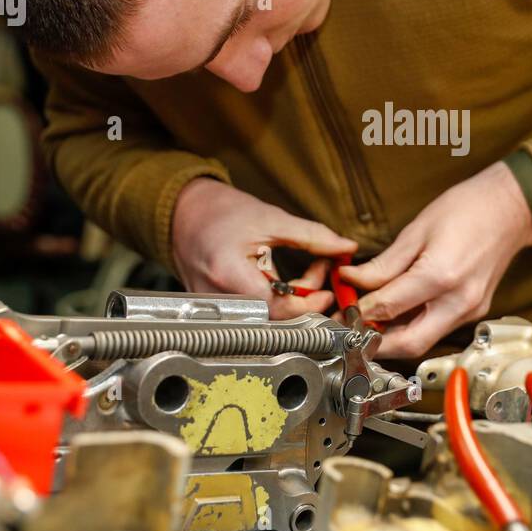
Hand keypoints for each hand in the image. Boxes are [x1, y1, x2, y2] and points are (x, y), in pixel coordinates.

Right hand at [171, 178, 355, 318]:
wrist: (185, 211)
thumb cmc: (220, 212)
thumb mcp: (272, 219)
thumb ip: (312, 236)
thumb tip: (346, 248)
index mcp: (228, 273)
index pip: (276, 307)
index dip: (307, 303)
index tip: (327, 292)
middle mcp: (217, 296)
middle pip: (272, 317)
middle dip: (303, 300)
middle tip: (320, 276)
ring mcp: (214, 306)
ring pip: (265, 318)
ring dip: (291, 301)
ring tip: (303, 276)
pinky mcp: (217, 308)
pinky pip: (254, 314)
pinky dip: (275, 301)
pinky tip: (283, 282)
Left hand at [340, 162, 531, 358]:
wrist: (510, 207)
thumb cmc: (466, 209)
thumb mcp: (416, 231)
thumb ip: (383, 264)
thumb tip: (353, 281)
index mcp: (440, 276)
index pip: (388, 307)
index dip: (358, 311)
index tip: (341, 309)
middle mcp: (459, 301)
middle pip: (409, 343)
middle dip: (375, 345)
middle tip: (351, 333)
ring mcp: (470, 310)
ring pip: (424, 341)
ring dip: (394, 339)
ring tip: (369, 323)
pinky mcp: (475, 311)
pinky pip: (438, 329)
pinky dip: (413, 327)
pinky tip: (397, 315)